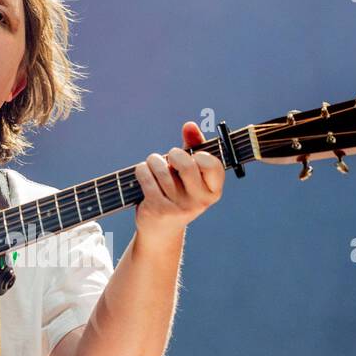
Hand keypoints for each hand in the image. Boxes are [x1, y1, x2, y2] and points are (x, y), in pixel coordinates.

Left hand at [132, 122, 224, 239]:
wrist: (161, 230)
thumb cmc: (177, 194)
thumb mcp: (190, 173)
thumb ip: (193, 147)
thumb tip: (190, 125)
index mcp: (213, 191)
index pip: (211, 163)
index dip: (199, 155)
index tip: (192, 157)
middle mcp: (200, 202)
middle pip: (185, 163)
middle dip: (173, 154)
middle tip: (169, 157)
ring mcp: (179, 207)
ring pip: (162, 168)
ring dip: (153, 161)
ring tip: (153, 165)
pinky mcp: (159, 209)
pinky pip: (146, 177)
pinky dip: (142, 170)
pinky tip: (143, 173)